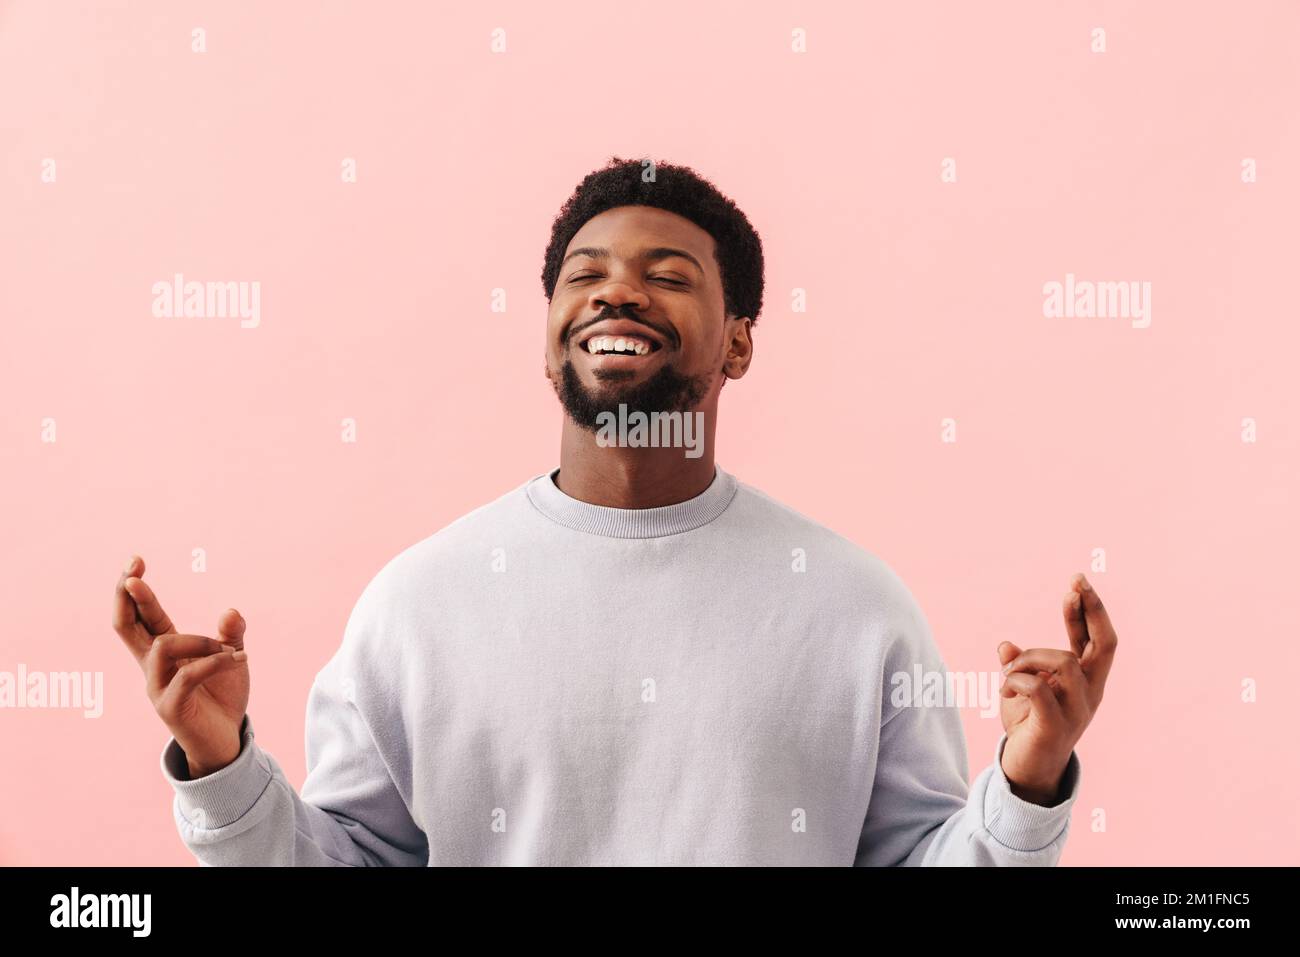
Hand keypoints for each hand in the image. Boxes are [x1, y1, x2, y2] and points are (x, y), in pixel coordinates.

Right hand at [111, 555, 250, 777]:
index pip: (141, 616)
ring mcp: (157, 687)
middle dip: (125, 597)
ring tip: (232, 648)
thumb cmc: (222, 696)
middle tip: (132, 573)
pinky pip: (188, 674)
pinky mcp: (170, 707)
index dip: (135, 589)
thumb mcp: (231, 658)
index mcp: (164, 650)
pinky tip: (240, 659)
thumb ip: (231, 635)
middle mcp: (152, 667)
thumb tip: (230, 610)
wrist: (228, 740)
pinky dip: (216, 661)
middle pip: (124, 626)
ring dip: (201, 640)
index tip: (135, 561)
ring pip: (164, 647)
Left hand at [996, 573, 1117, 804]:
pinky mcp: (1056, 725)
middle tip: (1076, 585)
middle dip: (1092, 610)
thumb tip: (1005, 644)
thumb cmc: (1027, 726)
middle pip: (1105, 645)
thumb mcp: (1020, 690)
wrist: (1027, 770)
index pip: (1095, 639)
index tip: (1076, 582)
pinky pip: (1040, 689)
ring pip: (1062, 661)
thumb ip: (1020, 666)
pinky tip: (1004, 688)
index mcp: (1086, 681)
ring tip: (1007, 673)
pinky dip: (1018, 680)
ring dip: (1028, 658)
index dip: (1088, 610)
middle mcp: (1090, 693)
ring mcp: (1077, 710)